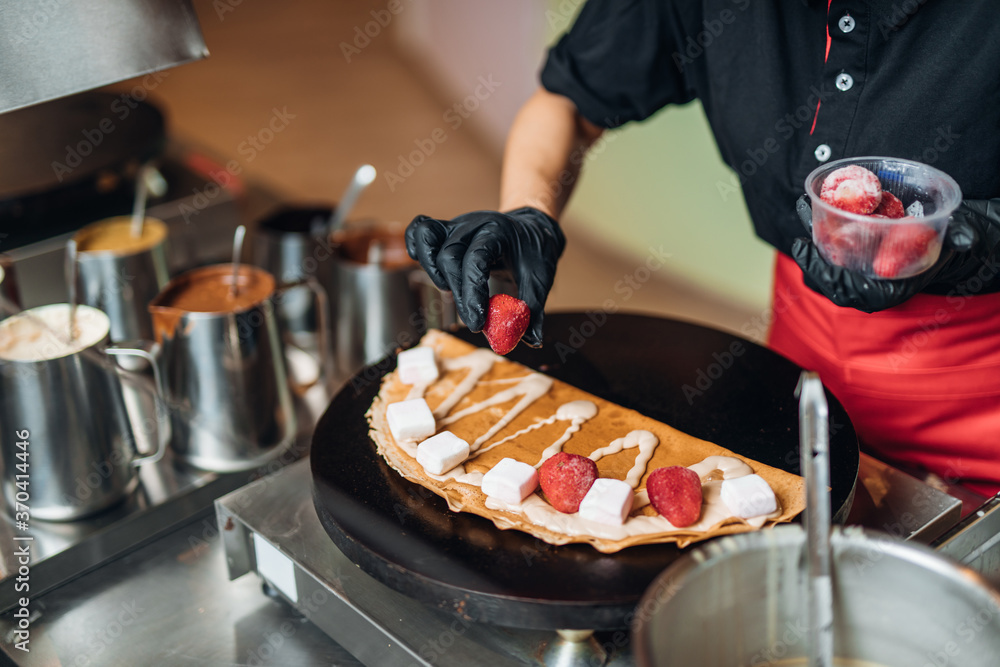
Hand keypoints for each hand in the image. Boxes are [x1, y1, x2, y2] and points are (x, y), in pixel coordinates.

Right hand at [405, 207, 565, 345]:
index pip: (476, 259)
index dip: (472, 294)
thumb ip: (533, 309)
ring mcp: (456, 225)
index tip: (478, 324)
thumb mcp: (541, 279)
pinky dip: (417, 250)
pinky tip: (435, 275)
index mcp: (498, 230)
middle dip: (459, 294)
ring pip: (428, 239)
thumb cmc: (534, 254)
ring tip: (451, 292)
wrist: (531, 230)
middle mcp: (473, 224)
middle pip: (449, 254)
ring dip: (433, 272)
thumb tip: (531, 341)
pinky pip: (419, 232)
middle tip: (474, 321)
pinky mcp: (445, 232)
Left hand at [791, 196, 999, 312]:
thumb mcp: (961, 237)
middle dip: (811, 264)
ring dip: (810, 242)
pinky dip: (816, 227)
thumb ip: (961, 238)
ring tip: (802, 211)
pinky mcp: (851, 255)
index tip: (814, 259)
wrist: (946, 236)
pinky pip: (827, 247)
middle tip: (799, 244)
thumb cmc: (953, 239)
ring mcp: (858, 271)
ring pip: (824, 264)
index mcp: (891, 289)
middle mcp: (869, 284)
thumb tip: (964, 238)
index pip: (852, 292)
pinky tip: (807, 205)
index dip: (829, 278)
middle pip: (829, 284)